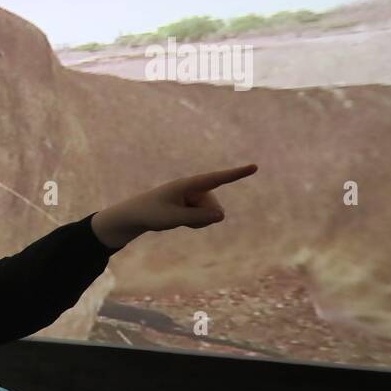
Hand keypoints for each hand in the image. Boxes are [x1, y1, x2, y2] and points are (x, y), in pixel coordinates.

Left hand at [94, 163, 257, 246]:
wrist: (136, 215)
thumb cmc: (151, 213)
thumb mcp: (173, 218)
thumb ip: (198, 217)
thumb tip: (222, 215)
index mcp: (187, 184)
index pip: (216, 179)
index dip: (236, 174)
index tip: (254, 167)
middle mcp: (194, 188)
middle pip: (213, 207)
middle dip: (202, 217)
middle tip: (177, 216)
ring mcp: (195, 196)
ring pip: (211, 214)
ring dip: (197, 221)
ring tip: (175, 216)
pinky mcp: (195, 205)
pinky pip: (205, 218)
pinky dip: (195, 222)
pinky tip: (179, 218)